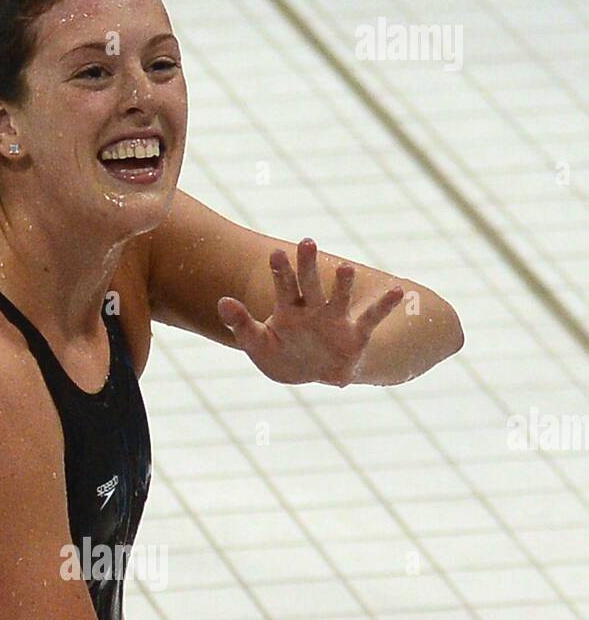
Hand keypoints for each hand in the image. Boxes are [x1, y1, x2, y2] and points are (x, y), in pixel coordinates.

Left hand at [217, 237, 404, 387]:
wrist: (310, 376)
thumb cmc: (281, 356)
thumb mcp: (257, 344)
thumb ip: (241, 324)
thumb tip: (221, 302)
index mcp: (288, 309)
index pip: (284, 286)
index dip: (281, 271)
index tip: (276, 254)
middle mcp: (313, 309)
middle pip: (310, 283)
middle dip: (308, 265)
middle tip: (307, 242)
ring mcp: (335, 320)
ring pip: (339, 297)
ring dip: (343, 284)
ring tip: (345, 269)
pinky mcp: (355, 335)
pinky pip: (371, 318)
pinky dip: (384, 306)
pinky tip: (399, 291)